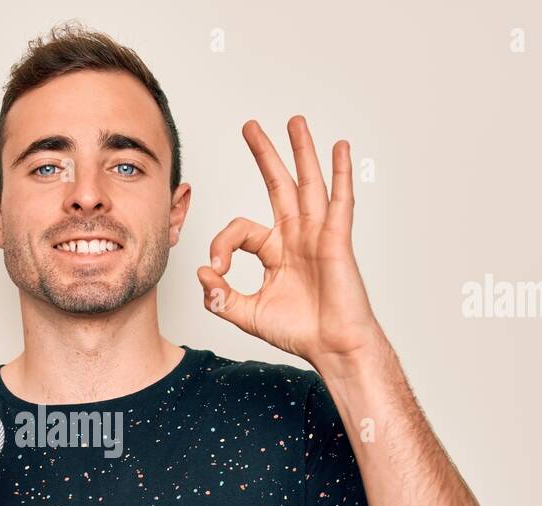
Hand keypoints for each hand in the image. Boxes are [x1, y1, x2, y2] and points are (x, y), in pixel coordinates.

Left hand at [197, 115, 380, 365]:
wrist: (332, 347)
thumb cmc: (299, 331)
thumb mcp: (246, 314)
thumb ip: (220, 295)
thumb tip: (202, 272)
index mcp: (275, 251)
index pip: (240, 228)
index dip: (222, 244)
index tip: (217, 269)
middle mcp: (296, 237)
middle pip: (277, 185)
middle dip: (264, 155)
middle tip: (251, 127)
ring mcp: (317, 235)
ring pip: (307, 184)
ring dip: (301, 151)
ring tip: (294, 121)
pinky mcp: (336, 240)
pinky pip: (339, 201)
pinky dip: (340, 174)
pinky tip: (339, 148)